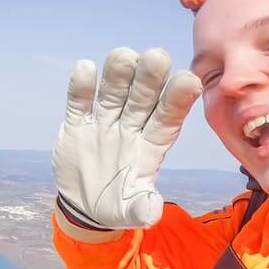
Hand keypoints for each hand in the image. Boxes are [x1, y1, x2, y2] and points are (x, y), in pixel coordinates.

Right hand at [52, 48, 201, 229]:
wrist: (85, 206)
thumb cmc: (119, 206)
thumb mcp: (132, 212)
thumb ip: (142, 208)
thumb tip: (152, 212)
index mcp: (151, 145)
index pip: (168, 117)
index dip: (179, 99)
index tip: (191, 80)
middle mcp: (131, 127)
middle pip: (143, 98)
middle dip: (150, 78)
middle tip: (157, 56)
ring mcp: (104, 123)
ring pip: (114, 92)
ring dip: (118, 74)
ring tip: (123, 56)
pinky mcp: (77, 125)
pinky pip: (80, 102)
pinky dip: (81, 87)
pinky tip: (85, 69)